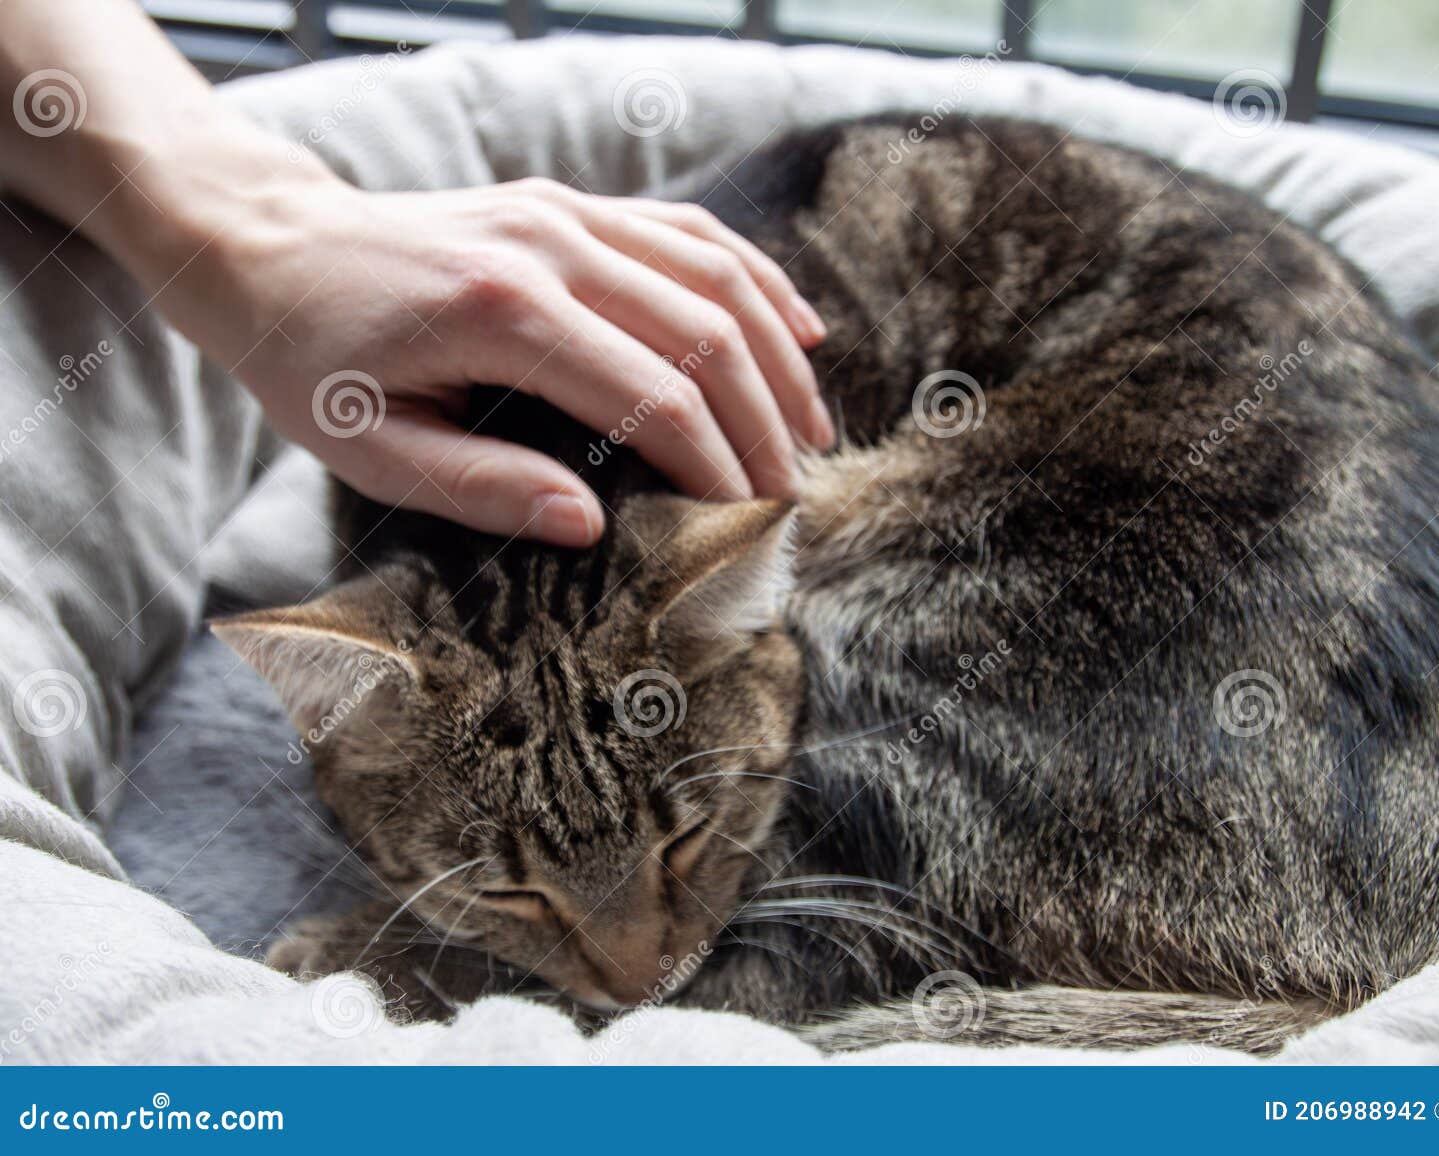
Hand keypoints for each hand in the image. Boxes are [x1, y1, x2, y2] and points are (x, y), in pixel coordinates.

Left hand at [153, 170, 832, 545]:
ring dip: (779, 355)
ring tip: (815, 429)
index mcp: (503, 313)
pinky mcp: (572, 205)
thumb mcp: (368, 449)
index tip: (747, 525)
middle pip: (705, 334)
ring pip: (715, 276)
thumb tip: (590, 525)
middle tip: (793, 497)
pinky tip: (799, 329)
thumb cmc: (313, 362)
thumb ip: (479, 489)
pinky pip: (691, 231)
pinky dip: (755, 281)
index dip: (715, 467)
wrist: (272, 248)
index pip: (653, 396)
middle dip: (764, 423)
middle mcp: (550, 246)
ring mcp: (567, 213)